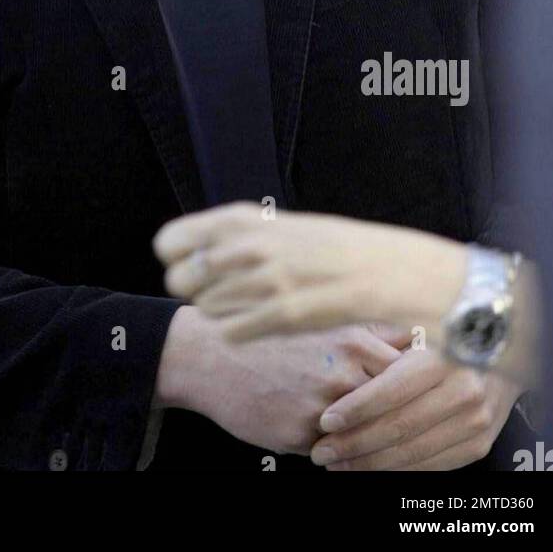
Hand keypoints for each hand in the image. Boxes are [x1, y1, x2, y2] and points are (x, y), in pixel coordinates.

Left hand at [154, 202, 466, 339]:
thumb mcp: (278, 226)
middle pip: (179, 280)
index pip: (168, 241)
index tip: (190, 264)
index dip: (174, 259)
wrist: (384, 269)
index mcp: (242, 219)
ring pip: (205, 308)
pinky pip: (231, 332)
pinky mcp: (282, 314)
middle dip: (191, 291)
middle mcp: (246, 245)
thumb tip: (199, 248)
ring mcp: (264, 280)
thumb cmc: (330, 248)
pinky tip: (264, 325)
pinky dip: (241, 332)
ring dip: (221, 312)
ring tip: (251, 307)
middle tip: (221, 293)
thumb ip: (238, 235)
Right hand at [158, 305, 409, 455]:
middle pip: (401, 404)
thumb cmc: (272, 336)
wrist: (211, 355)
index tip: (430, 390)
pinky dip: (342, 449)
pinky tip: (330, 439)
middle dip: (406, 414)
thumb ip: (369, 333)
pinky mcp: (301, 435)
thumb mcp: (323, 322)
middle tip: (410, 420)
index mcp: (354, 338)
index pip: (415, 369)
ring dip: (377, 438)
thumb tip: (419, 341)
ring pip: (373, 433)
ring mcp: (324, 405)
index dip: (425, 383)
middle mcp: (344, 370)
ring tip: (370, 433)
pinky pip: (339, 452)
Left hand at [310, 347, 519, 470]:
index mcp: (446, 356)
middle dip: (354, 443)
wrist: (509, 348)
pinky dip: (398, 468)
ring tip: (338, 463)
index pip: (393, 390)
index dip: (356, 409)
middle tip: (322, 451)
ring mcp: (476, 421)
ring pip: (413, 452)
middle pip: (400, 427)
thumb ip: (386, 346)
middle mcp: (465, 390)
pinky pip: (432, 463)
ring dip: (369, 463)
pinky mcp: (479, 443)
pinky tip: (372, 465)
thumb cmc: (451, 331)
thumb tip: (337, 366)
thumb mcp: (421, 327)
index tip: (326, 419)